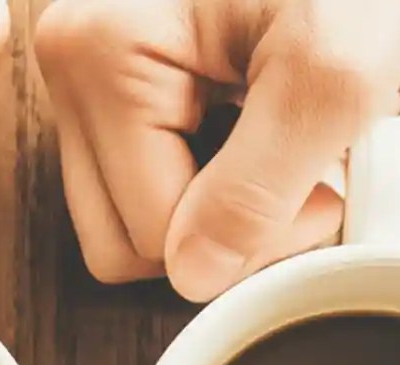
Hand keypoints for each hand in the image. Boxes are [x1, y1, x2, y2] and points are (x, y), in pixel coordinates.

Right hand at [35, 0, 399, 300]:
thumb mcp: (329, 74)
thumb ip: (257, 189)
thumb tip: (195, 275)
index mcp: (102, 53)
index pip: (154, 235)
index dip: (254, 238)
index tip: (327, 188)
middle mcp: (70, 62)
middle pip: (122, 238)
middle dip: (220, 233)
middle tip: (303, 179)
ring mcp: (84, 69)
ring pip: (128, 214)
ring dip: (215, 205)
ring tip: (283, 138)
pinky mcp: (112, 73)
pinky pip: (143, 171)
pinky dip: (208, 171)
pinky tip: (257, 121)